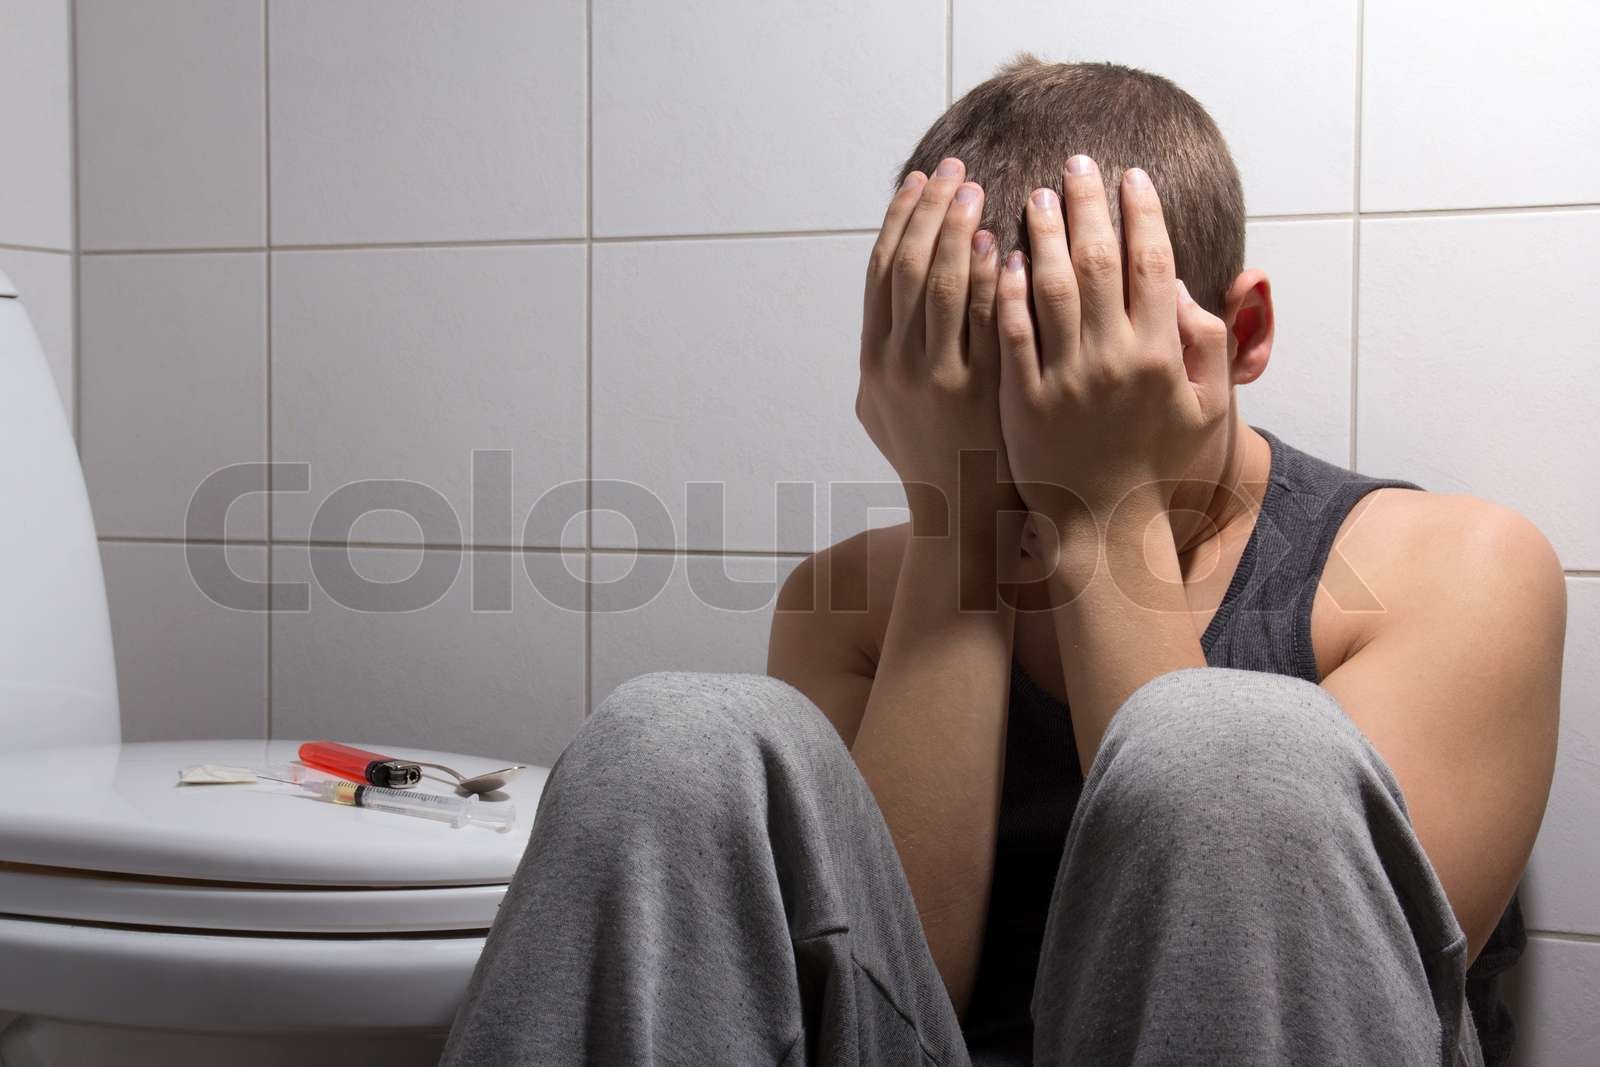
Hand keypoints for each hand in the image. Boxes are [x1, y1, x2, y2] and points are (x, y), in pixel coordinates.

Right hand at [856, 157, 1023, 542]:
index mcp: (873, 363)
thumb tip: (892, 296)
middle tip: (954, 170)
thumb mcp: (886, 411)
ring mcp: (937, 379)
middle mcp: (896, 367)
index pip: (881, 271)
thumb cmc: (932, 459)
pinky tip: (1003, 244)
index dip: (900, 219)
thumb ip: (887, 356)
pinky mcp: (979, 392)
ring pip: (941, 286)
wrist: (962, 519)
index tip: (920, 179)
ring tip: (978, 191)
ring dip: (957, 231)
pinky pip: (983, 321)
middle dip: (930, 211)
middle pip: (909, 267)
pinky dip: (988, 278)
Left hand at [994, 156, 1229, 551]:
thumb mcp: (1208, 411)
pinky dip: (1007, 290)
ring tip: (1038, 195)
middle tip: (1076, 162)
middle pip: (1098, 261)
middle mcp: (1114, 360)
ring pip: (1050, 288)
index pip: (1153, 263)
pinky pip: (1012, 333)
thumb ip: (1210, 345)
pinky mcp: (1023, 401)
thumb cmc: (1160, 467)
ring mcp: (1065, 380)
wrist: (1105, 527)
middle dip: (1088, 204)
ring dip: (1044, 234)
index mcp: (1162, 355)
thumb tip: (1197, 284)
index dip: (1142, 213)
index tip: (1131, 176)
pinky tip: (1003, 255)